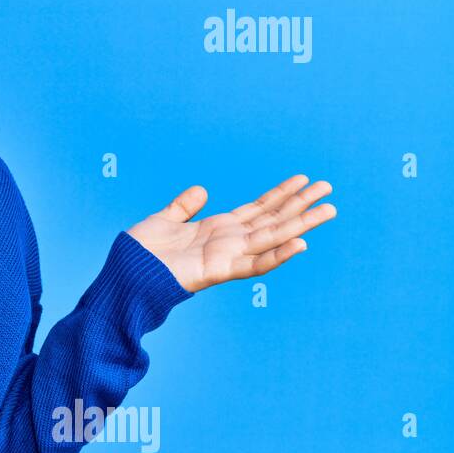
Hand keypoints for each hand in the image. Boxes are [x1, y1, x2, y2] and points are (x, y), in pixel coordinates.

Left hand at [125, 174, 336, 293]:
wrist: (124, 273)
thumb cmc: (141, 251)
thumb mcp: (165, 219)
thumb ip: (184, 206)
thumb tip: (201, 190)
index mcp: (218, 228)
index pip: (258, 208)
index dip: (281, 194)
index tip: (304, 179)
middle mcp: (228, 241)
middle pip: (273, 220)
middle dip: (301, 205)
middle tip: (329, 189)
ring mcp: (227, 256)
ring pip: (272, 238)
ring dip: (301, 225)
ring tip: (329, 210)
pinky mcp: (219, 271)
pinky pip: (254, 264)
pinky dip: (277, 256)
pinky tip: (300, 244)